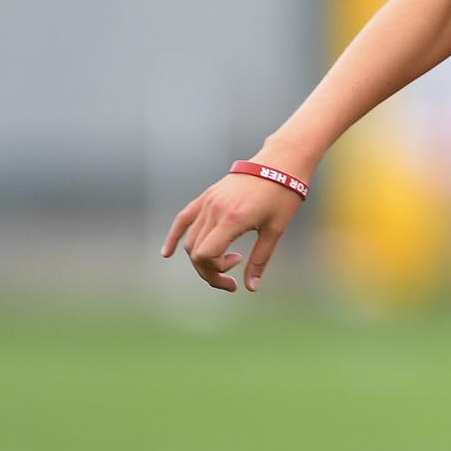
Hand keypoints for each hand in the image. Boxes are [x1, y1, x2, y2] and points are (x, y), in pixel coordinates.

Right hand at [160, 163, 304, 292]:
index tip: (234, 277)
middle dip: (209, 271)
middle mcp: (215, 209)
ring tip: (226, 263)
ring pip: (191, 239)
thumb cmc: (283, 195)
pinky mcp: (207, 196)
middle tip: (231, 280)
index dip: (215, 273)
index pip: (205, 255)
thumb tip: (251, 288)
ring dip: (201, 259)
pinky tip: (167, 253)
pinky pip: (184, 219)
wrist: (281, 162)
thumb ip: (259, 260)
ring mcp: (209, 201)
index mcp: (233, 218)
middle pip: (196, 251)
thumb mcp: (275, 230)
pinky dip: (174, 236)